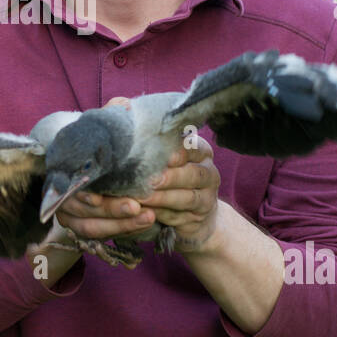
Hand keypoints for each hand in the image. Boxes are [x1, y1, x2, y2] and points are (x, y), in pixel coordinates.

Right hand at [53, 97, 156, 241]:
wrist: (93, 159)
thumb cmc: (100, 142)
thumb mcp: (105, 127)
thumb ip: (112, 115)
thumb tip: (123, 105)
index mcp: (63, 169)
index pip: (68, 187)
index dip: (83, 194)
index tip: (100, 197)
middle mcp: (61, 195)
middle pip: (82, 210)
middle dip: (111, 210)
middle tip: (138, 206)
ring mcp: (70, 214)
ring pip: (91, 227)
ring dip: (120, 225)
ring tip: (149, 217)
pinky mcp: (84, 225)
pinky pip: (100, 236)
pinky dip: (121, 232)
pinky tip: (144, 225)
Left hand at [134, 134, 221, 252]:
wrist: (195, 212)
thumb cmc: (172, 174)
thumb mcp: (169, 157)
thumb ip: (154, 142)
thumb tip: (128, 117)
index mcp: (202, 153)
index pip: (194, 148)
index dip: (180, 152)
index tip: (165, 157)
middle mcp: (209, 174)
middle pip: (194, 174)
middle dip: (171, 177)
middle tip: (150, 180)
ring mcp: (207, 198)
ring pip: (188, 198)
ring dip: (164, 198)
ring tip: (143, 197)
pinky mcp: (198, 219)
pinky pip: (180, 217)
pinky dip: (163, 215)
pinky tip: (146, 212)